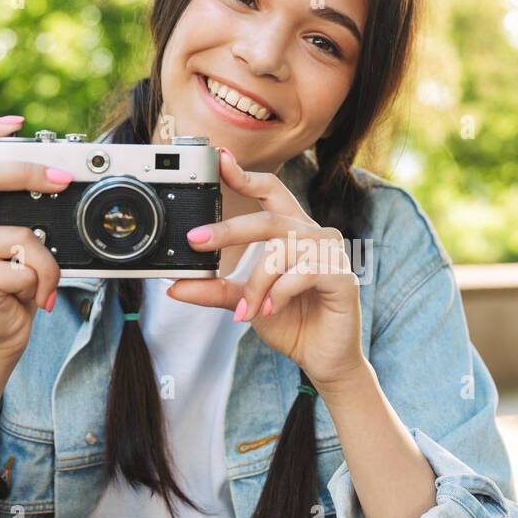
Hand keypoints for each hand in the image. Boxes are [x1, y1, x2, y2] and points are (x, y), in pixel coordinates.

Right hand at [0, 115, 68, 363]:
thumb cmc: (9, 283)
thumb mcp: (10, 239)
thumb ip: (16, 211)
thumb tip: (54, 178)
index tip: (16, 122)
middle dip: (28, 171)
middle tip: (63, 179)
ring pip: (23, 235)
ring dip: (47, 262)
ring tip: (39, 281)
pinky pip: (28, 267)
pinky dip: (43, 283)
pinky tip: (29, 297)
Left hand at [167, 148, 365, 388]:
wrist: (322, 358)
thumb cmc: (291, 322)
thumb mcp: (245, 302)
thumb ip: (214, 290)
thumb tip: (175, 286)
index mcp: (292, 232)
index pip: (270, 192)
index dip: (244, 175)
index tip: (218, 159)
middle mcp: (314, 235)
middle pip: (269, 217)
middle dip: (229, 230)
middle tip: (197, 241)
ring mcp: (331, 253)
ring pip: (281, 250)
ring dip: (256, 283)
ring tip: (248, 310)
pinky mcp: (342, 276)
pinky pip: (304, 272)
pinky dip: (280, 292)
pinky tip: (271, 309)